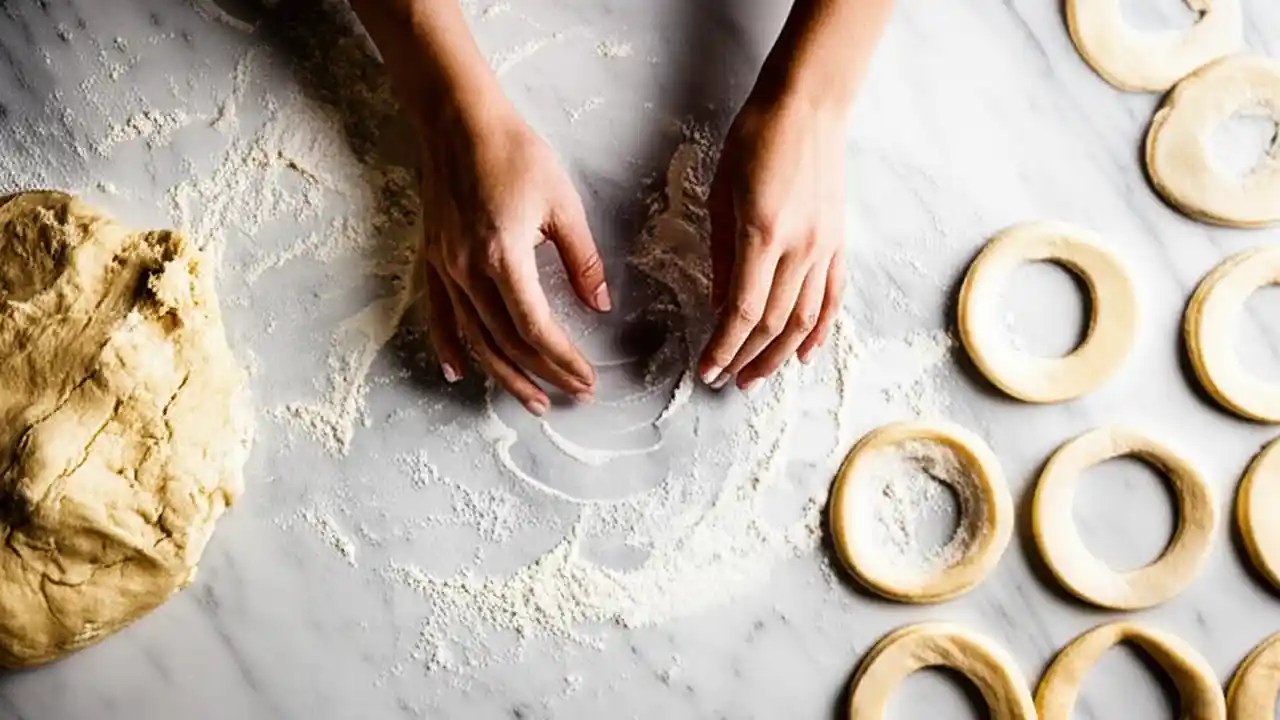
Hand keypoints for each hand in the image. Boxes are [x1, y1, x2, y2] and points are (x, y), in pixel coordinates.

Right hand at [419, 108, 610, 414]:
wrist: (458, 119)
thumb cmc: (514, 152)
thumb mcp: (562, 203)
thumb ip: (582, 259)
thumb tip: (600, 304)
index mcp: (504, 258)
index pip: (536, 329)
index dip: (562, 361)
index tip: (587, 379)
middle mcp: (468, 271)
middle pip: (506, 343)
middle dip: (541, 375)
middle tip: (571, 396)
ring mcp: (446, 268)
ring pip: (475, 338)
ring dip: (503, 374)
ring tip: (531, 399)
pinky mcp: (433, 259)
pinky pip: (439, 315)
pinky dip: (449, 346)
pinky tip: (460, 371)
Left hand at [700, 94, 846, 391]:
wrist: (807, 108)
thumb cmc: (755, 141)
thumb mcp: (721, 195)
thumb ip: (722, 255)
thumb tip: (719, 304)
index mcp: (762, 234)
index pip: (743, 310)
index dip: (724, 346)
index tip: (707, 369)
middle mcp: (799, 247)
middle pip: (773, 322)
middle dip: (746, 358)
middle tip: (726, 381)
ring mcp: (824, 246)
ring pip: (804, 318)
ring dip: (779, 354)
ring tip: (756, 376)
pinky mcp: (838, 242)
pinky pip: (832, 296)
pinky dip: (819, 329)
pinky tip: (803, 353)